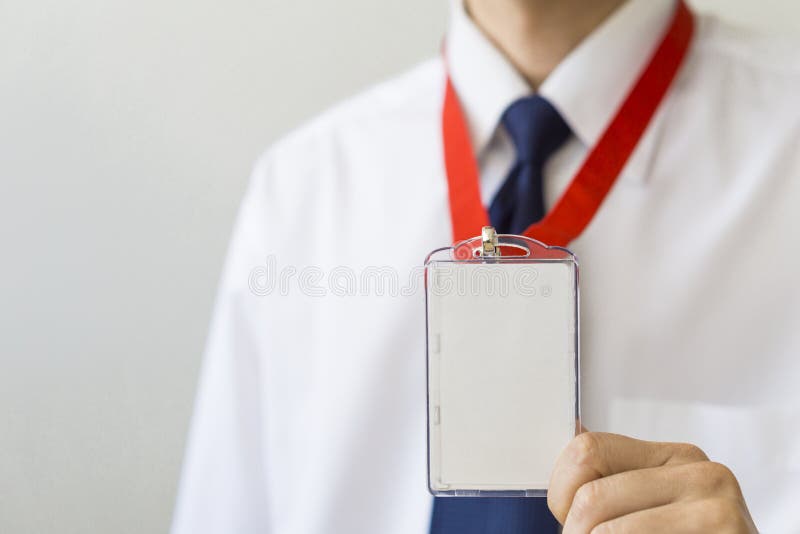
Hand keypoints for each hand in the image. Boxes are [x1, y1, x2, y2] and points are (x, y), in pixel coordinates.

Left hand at [547, 432, 756, 532]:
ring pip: (608, 530)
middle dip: (576, 531)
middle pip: (592, 496)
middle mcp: (700, 472)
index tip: (567, 517)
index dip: (562, 491)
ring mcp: (715, 506)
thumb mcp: (655, 504)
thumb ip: (617, 475)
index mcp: (675, 457)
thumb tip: (574, 428)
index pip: (587, 449)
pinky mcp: (724, 532)